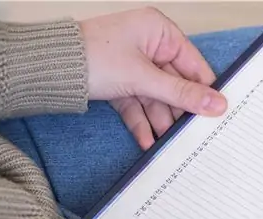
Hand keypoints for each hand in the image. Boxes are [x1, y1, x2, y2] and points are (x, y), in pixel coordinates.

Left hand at [79, 8, 227, 149]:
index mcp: (158, 31)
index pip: (194, 65)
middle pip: (176, 85)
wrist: (45, 68)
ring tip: (169, 144)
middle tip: (194, 135)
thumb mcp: (144, 78)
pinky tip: (148, 142)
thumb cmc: (92, 57)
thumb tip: (217, 104)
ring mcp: (133, 64)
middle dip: (180, 112)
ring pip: (157, 98)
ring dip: (161, 121)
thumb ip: (183, 94)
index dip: (205, 91)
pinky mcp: (120, 82)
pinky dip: (142, 121)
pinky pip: (138, 104)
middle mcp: (148, 44)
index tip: (217, 115)